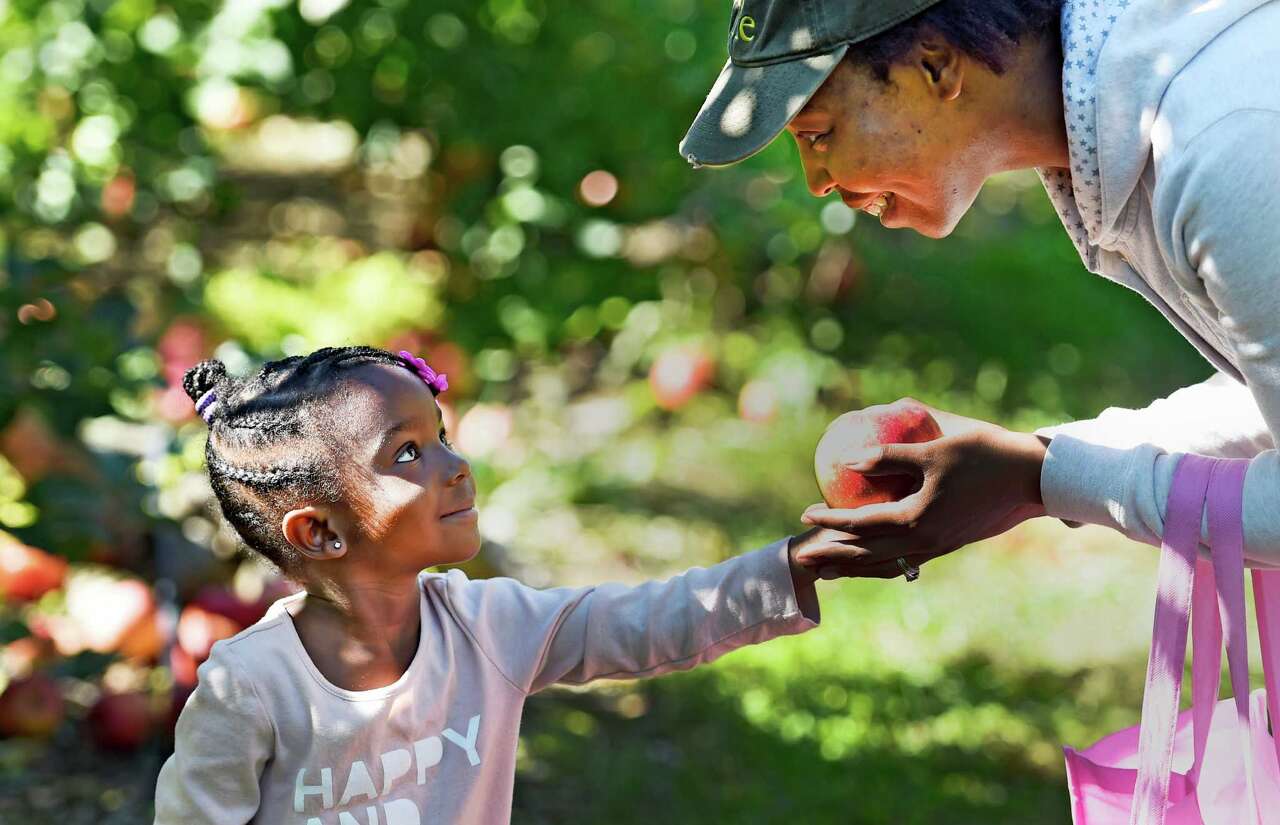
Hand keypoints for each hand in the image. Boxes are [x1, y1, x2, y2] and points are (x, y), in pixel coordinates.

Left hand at [795, 402, 1049, 573]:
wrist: (1036, 481)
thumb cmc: (986, 456)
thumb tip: (848, 461)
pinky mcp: (950, 543)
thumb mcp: (935, 450)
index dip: (830, 520)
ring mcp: (939, 546)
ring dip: (855, 566)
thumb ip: (890, 457)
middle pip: (867, 554)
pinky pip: (907, 560)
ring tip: (828, 570)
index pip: (861, 525)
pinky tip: (874, 561)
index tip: (804, 514)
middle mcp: (925, 541)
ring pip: (887, 563)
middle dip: (832, 555)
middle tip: (801, 557)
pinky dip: (883, 563)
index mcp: (917, 520)